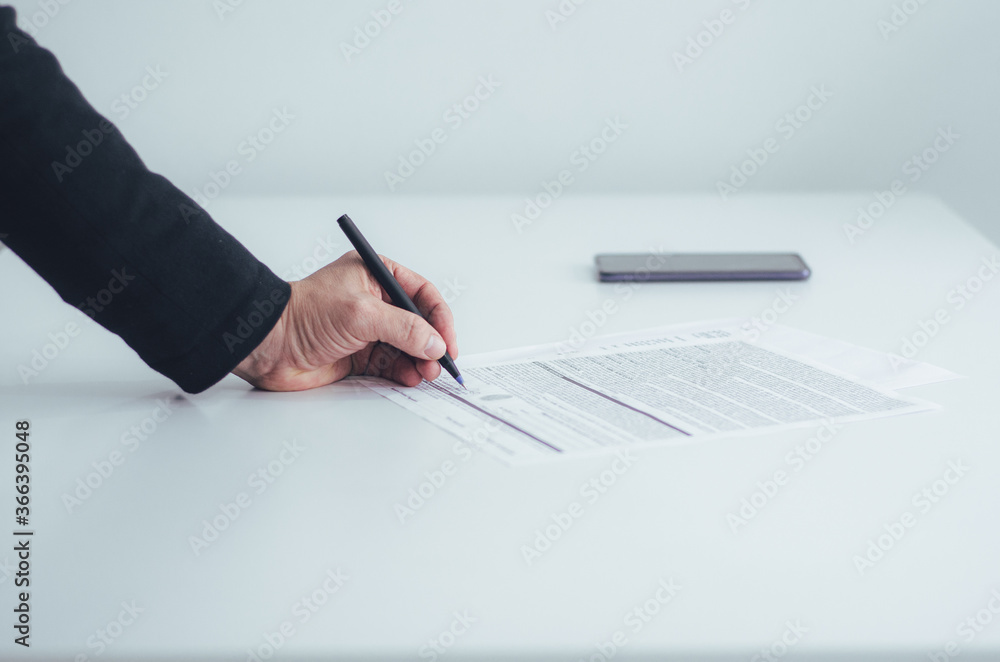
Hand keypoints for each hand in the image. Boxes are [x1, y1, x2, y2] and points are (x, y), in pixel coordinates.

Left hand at [232, 251, 458, 390]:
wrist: (269, 344)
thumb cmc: (303, 314)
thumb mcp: (362, 314)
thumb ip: (404, 329)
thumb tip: (434, 342)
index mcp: (376, 276)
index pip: (421, 294)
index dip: (439, 318)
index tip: (447, 340)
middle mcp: (374, 301)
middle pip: (417, 324)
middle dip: (431, 344)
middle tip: (439, 363)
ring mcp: (367, 329)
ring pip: (406, 347)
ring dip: (419, 361)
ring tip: (425, 374)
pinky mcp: (358, 355)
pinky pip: (390, 365)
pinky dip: (403, 373)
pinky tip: (409, 378)